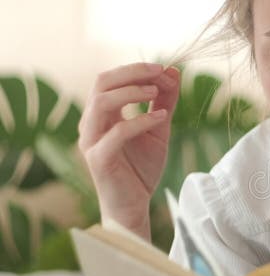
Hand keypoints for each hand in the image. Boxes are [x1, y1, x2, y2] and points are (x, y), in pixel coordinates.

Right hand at [78, 63, 180, 238]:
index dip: (137, 70)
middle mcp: (91, 123)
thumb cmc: (142, 168)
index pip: (111, 78)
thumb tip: (173, 72)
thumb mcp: (158, 129)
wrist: (134, 206)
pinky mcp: (99, 159)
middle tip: (159, 72)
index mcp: (102, 114)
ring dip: (131, 92)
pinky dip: (139, 121)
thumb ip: (164, 102)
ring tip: (156, 92)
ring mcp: (92, 140)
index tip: (165, 70)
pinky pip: (116, 133)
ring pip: (101, 103)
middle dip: (132, 72)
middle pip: (101, 82)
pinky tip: (160, 118)